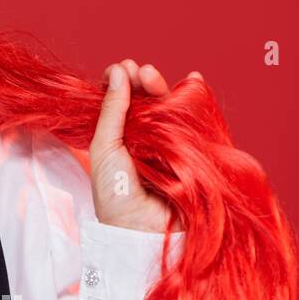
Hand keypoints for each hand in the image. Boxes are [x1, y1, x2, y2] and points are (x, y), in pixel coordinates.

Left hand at [89, 59, 198, 233]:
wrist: (142, 230)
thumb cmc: (115, 194)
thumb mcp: (105, 148)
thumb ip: (112, 110)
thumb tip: (118, 72)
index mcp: (118, 138)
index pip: (121, 103)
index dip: (121, 83)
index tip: (119, 69)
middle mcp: (143, 139)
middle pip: (145, 101)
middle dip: (142, 81)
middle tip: (139, 70)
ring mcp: (168, 144)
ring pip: (167, 108)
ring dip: (160, 88)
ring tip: (150, 75)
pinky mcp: (192, 151)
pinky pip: (194, 122)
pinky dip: (193, 100)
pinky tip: (192, 81)